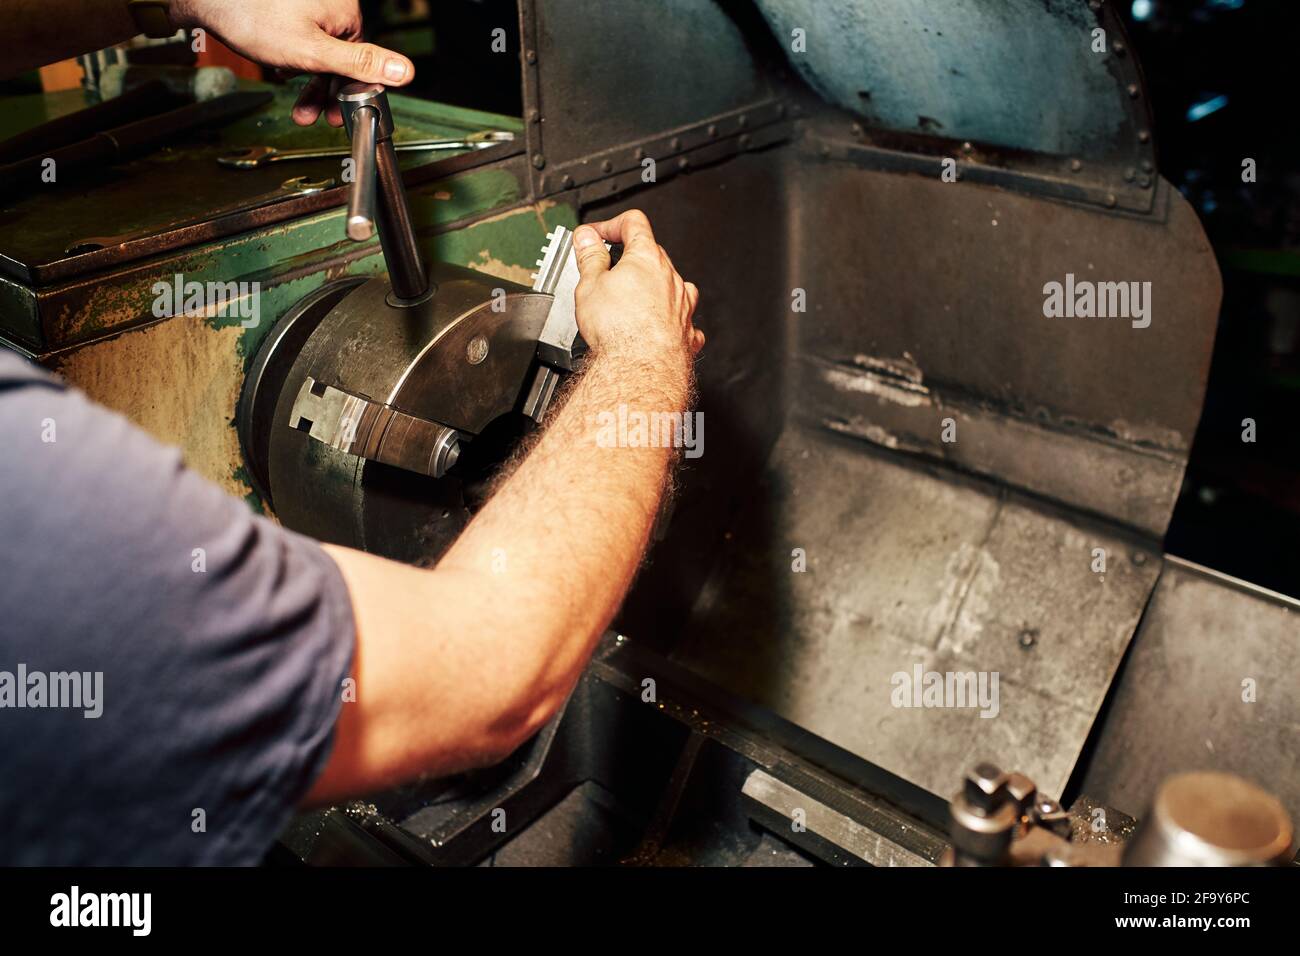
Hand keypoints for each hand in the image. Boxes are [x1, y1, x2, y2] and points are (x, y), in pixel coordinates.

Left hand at [170, 0, 414, 125]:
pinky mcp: (292, 8)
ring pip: (320, 54)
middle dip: (325, 93)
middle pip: (340, 60)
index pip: (362, 62)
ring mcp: (311, 4)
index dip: (350, 95)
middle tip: (312, 117)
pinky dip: (296, 60)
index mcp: (346, 12)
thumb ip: (361, 64)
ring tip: (296, 106)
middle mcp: (333, 4)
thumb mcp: (313, 53)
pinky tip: (283, 71)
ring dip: (309, 84)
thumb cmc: (253, 19)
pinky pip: (305, 40)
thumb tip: (406, 71)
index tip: (339, 117)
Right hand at [572, 210, 703, 361]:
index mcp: (647, 258)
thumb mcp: (590, 285)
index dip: (611, 225)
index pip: (633, 223)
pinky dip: (669, 319)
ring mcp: (682, 305)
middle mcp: (671, 277)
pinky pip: (681, 318)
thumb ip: (590, 257)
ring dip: (651, 287)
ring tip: (630, 301)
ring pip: (671, 285)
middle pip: (652, 254)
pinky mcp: (687, 332)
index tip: (596, 236)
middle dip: (627, 259)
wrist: (640, 368)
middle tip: (604, 271)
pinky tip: (656, 327)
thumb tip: (587, 239)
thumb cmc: (619, 329)